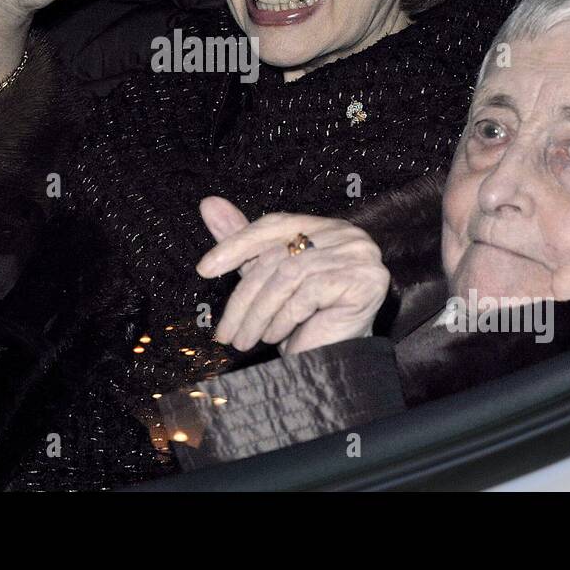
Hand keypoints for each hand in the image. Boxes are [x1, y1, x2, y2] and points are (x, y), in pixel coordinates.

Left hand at [196, 197, 390, 356]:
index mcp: (325, 226)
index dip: (236, 244)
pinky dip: (284, 317)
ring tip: (245, 339)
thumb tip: (208, 204)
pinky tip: (276, 337)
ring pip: (288, 275)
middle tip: (224, 331)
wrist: (335, 365)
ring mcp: (359, 254)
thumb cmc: (303, 323)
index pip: (273, 225)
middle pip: (277, 255)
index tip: (204, 268)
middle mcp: (346, 233)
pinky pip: (308, 292)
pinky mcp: (365, 279)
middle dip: (244, 296)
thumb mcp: (267, 279)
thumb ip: (243, 241)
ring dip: (259, 313)